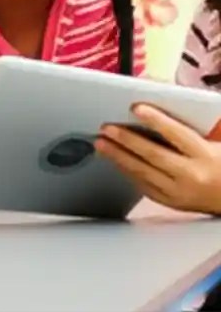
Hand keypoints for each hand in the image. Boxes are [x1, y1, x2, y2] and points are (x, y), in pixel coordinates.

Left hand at [97, 104, 220, 214]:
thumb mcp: (214, 144)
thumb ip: (187, 131)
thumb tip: (153, 116)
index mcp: (206, 155)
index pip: (177, 134)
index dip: (155, 121)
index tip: (136, 108)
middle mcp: (192, 175)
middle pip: (154, 155)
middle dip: (127, 140)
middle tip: (106, 128)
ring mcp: (180, 192)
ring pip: (143, 172)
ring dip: (119, 156)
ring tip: (101, 144)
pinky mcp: (171, 203)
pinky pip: (143, 186)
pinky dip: (127, 171)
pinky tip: (115, 161)